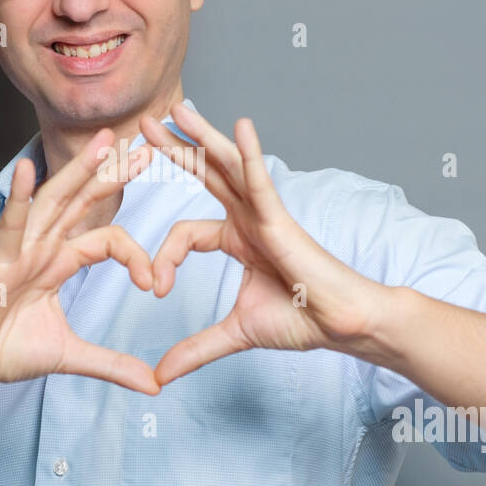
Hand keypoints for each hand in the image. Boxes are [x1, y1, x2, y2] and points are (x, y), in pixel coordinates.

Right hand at [0, 128, 161, 396]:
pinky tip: (26, 170)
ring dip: (78, 171)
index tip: (154, 285)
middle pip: (83, 202)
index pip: (106, 239)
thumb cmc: (6, 352)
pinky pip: (11, 225)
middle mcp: (41, 247)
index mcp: (59, 262)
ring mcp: (19, 250)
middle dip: (113, 173)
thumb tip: (154, 385)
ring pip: (54, 203)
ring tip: (104, 143)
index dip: (135, 254)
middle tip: (144, 146)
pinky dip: (19, 198)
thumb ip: (113, 365)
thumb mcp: (72, 356)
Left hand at [140, 103, 389, 385]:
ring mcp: (264, 213)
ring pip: (227, 167)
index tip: (154, 290)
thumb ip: (195, 350)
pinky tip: (241, 125)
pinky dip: (250, 153)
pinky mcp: (281, 218)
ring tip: (179, 109)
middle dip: (174, 149)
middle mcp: (247, 218)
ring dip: (202, 137)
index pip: (184, 233)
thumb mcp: (234, 334)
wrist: (341, 325)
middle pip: (203, 174)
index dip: (162, 258)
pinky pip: (260, 180)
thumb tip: (160, 376)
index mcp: (236, 238)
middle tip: (145, 124)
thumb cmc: (300, 320)